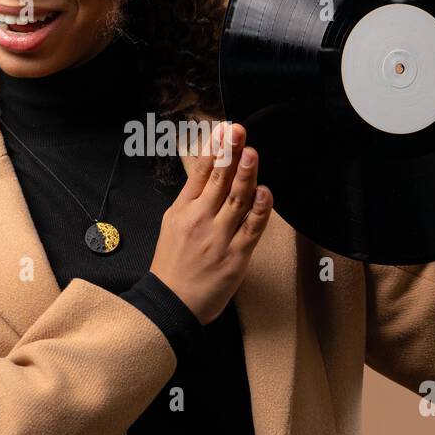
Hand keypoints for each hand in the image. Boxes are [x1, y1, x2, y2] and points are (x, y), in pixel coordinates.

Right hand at [150, 121, 272, 324]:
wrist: (171, 303)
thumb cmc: (172, 265)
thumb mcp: (171, 223)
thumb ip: (191, 197)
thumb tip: (207, 170)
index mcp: (183, 210)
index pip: (201, 173)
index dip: (215, 150)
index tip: (224, 130)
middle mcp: (200, 220)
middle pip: (219, 181)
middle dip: (230, 153)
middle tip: (238, 132)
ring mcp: (219, 238)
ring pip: (236, 201)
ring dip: (245, 175)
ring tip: (251, 153)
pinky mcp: (236, 257)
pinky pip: (251, 229)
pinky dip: (259, 210)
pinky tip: (264, 192)